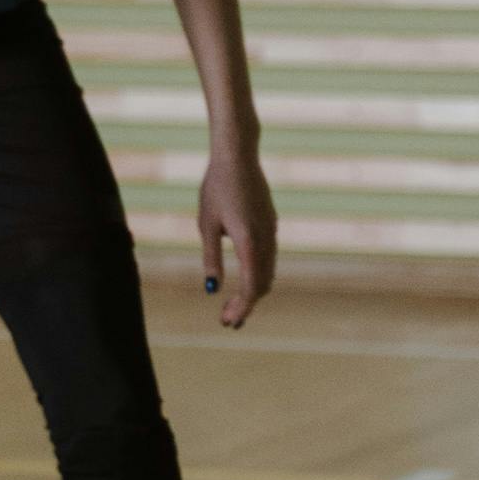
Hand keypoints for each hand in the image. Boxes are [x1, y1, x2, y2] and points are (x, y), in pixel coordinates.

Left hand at [199, 142, 276, 327]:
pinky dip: (259, 275)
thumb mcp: (207, 224)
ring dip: (254, 292)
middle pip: (262, 284)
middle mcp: (265, 239)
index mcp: (249, 241)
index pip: (251, 287)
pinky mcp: (271, 224)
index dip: (241, 308)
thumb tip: (212, 289)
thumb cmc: (216, 188)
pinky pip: (269, 258)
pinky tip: (246, 280)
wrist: (237, 157)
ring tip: (235, 307)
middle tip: (228, 321)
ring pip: (268, 272)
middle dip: (246, 305)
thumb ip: (211, 257)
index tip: (228, 323)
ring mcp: (271, 231)